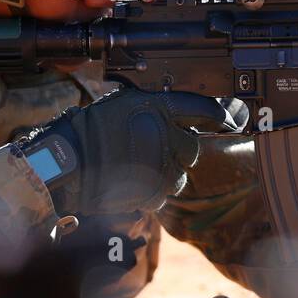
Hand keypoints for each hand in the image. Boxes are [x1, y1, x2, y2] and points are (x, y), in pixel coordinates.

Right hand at [23, 88, 238, 215]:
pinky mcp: (153, 191)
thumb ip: (154, 110)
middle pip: (192, 148)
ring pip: (180, 174)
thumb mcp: (122, 105)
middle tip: (157, 150)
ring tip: (138, 167)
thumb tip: (179, 118)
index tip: (230, 119)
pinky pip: (164, 193)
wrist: (66, 163)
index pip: (203, 109)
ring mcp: (161, 166)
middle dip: (180, 150)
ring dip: (166, 173)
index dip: (220, 114)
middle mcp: (165, 135)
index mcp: (158, 109)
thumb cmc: (89, 131)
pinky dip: (152, 190)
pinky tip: (132, 182)